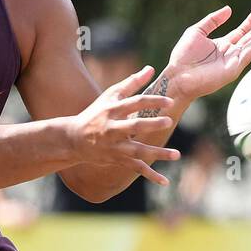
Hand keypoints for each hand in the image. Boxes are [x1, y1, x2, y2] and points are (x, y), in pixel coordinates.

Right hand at [69, 64, 181, 185]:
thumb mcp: (110, 96)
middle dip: (151, 124)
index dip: (152, 101)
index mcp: (112, 110)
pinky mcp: (117, 159)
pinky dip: (151, 175)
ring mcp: (114, 146)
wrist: (74, 139)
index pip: (135, 103)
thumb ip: (132, 83)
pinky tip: (165, 181)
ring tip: (177, 155)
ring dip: (157, 154)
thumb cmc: (95, 113)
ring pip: (137, 151)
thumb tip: (151, 69)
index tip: (170, 101)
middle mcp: (112, 128)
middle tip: (169, 121)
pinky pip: (136, 168)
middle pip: (134, 126)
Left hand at [166, 5, 250, 102]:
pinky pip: (250, 52)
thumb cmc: (183, 56)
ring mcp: (235, 60)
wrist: (178, 76)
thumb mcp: (197, 31)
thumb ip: (213, 20)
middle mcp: (231, 52)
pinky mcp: (235, 68)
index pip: (242, 31)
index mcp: (222, 44)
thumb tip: (229, 9)